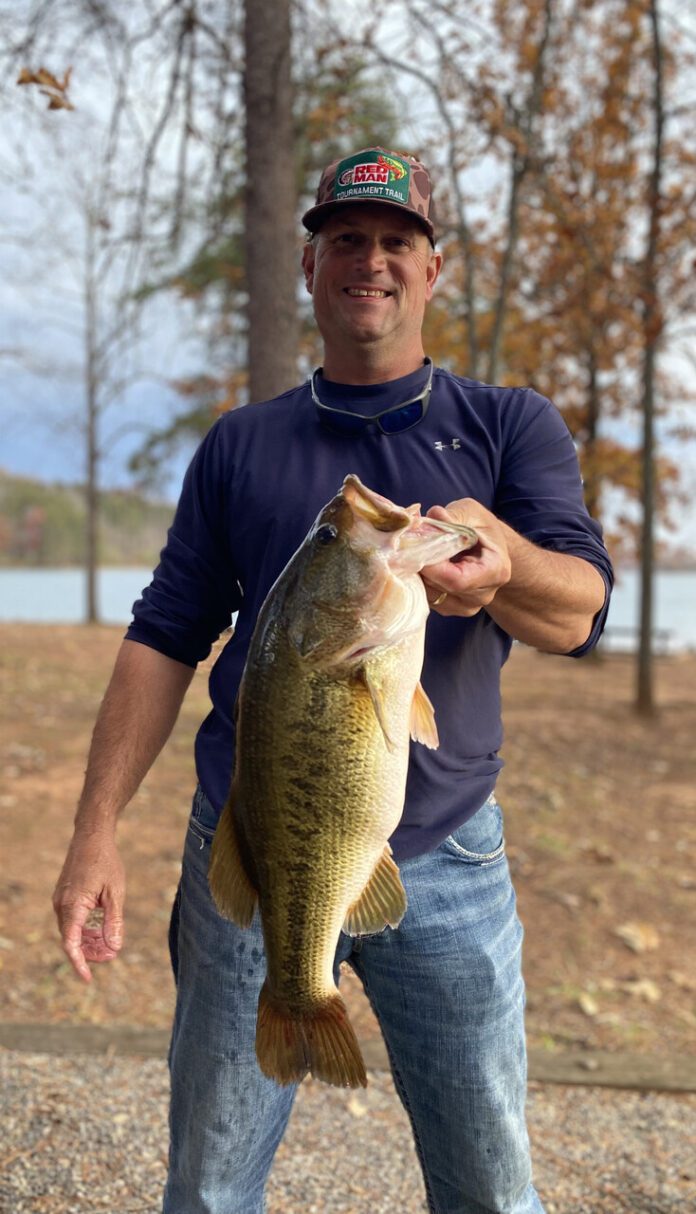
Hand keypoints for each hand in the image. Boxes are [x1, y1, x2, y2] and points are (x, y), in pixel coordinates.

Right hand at [52, 829, 124, 982]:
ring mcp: (60, 899)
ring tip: (108, 945)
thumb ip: (113, 922)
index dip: (79, 963)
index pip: (71, 943)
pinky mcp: (64, 895)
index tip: (88, 979)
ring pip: (71, 930)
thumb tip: (114, 948)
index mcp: (72, 906)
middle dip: (90, 952)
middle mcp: (61, 905)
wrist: (92, 835)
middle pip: (71, 939)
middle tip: (111, 956)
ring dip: (87, 940)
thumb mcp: (115, 894)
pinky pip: (71, 919)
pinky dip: (84, 928)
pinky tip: (100, 930)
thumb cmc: (106, 862)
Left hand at [421, 499, 511, 616]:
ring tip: (410, 551)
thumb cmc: (482, 528)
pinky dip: (418, 580)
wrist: (489, 549)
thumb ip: (453, 515)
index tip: (412, 546)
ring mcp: (466, 606)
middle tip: (403, 543)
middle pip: (440, 587)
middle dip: (418, 565)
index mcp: (495, 570)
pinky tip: (417, 562)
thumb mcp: (471, 512)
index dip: (431, 566)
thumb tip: (432, 516)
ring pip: (429, 594)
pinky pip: (427, 598)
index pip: (457, 580)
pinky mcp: (450, 608)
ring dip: (415, 573)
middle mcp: (483, 594)